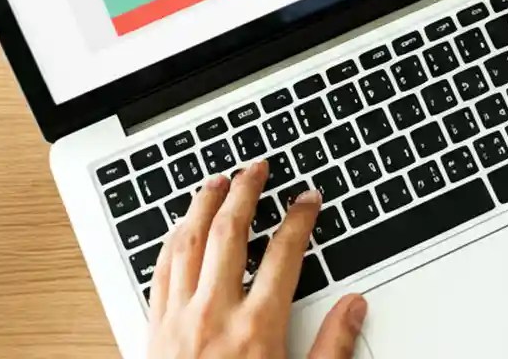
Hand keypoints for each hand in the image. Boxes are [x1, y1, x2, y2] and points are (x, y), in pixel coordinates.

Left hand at [147, 161, 366, 358]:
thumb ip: (332, 347)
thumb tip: (355, 307)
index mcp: (257, 328)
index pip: (284, 253)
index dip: (299, 218)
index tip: (307, 199)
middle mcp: (214, 315)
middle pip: (229, 232)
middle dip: (245, 192)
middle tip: (257, 167)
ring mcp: (178, 321)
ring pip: (187, 243)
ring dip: (201, 205)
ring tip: (215, 181)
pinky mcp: (152, 332)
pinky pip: (160, 272)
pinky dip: (172, 242)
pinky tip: (179, 230)